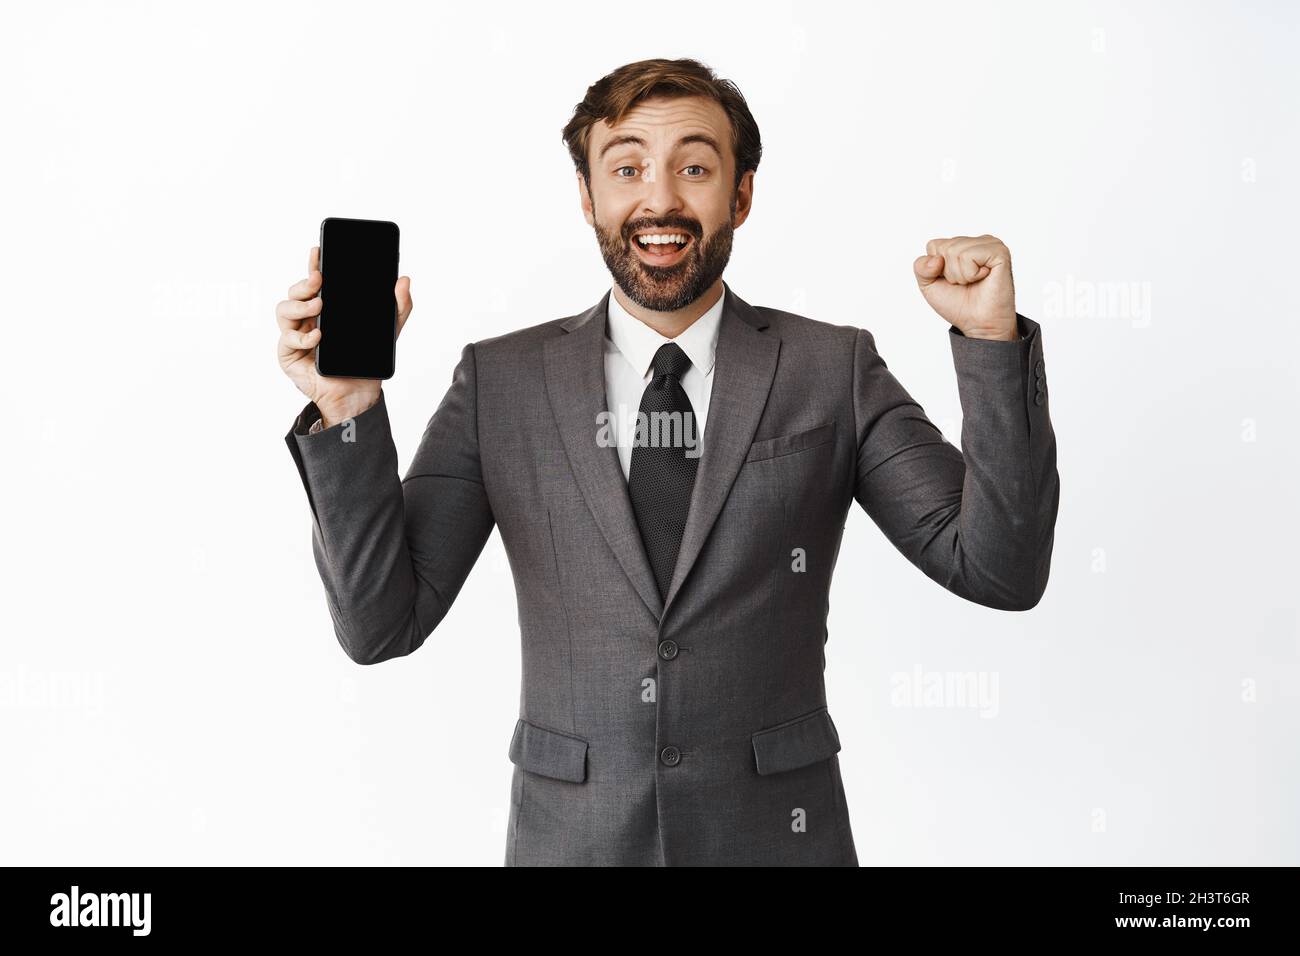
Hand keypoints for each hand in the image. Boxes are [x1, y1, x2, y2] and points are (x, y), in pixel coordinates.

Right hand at [276, 244, 413, 425]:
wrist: (358, 394)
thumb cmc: (365, 361)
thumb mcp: (388, 331)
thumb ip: (399, 306)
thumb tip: (403, 280)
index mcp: (326, 308)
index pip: (316, 281)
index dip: (314, 264)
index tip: (318, 250)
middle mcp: (307, 318)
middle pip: (295, 291)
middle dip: (304, 281)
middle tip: (319, 279)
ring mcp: (295, 335)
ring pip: (284, 309)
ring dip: (300, 304)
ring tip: (319, 305)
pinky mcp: (288, 354)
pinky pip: (287, 339)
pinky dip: (302, 336)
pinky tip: (318, 337)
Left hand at [913, 234, 1017, 340]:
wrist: (979, 324)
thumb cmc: (958, 304)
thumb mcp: (929, 285)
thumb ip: (920, 267)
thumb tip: (936, 259)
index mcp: (962, 244)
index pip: (933, 245)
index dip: (936, 269)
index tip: (952, 281)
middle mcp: (977, 241)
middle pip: (944, 248)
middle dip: (949, 272)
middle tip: (965, 284)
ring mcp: (990, 244)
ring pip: (955, 251)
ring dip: (960, 275)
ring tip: (974, 282)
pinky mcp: (999, 251)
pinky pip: (969, 256)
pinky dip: (970, 274)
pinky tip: (983, 278)